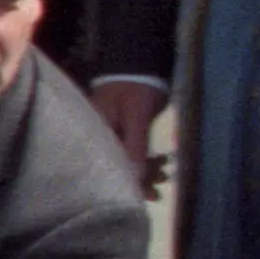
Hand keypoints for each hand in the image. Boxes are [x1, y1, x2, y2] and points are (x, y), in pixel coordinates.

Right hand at [95, 77, 167, 196]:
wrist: (138, 61)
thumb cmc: (136, 88)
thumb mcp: (136, 116)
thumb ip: (135, 145)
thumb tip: (134, 179)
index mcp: (94, 135)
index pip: (109, 166)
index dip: (128, 184)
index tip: (147, 197)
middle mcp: (96, 137)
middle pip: (114, 166)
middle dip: (138, 180)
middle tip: (160, 189)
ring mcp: (105, 134)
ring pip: (123, 159)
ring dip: (143, 170)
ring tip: (165, 176)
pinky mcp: (116, 131)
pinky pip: (127, 150)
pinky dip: (142, 158)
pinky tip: (159, 163)